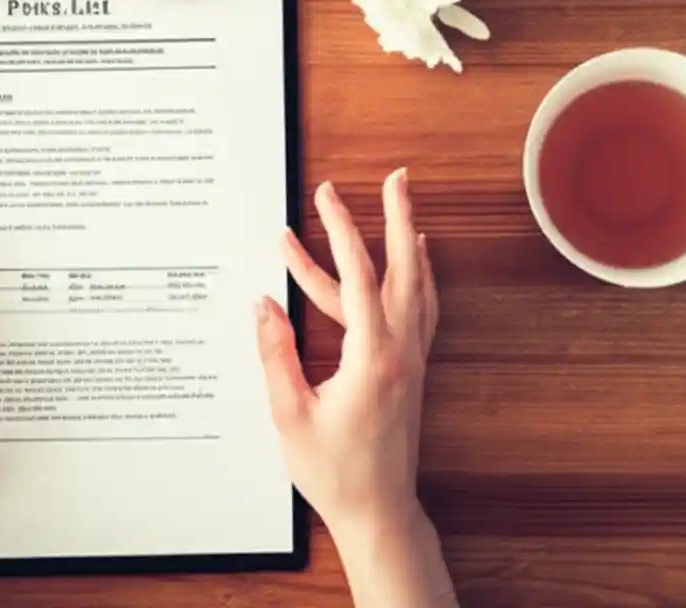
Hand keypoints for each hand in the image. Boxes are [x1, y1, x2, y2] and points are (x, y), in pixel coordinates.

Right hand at [256, 168, 455, 606]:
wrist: (378, 509)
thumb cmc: (334, 471)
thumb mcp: (290, 414)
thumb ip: (276, 355)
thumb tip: (264, 306)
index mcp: (371, 356)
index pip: (357, 276)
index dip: (339, 231)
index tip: (324, 198)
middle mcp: (400, 350)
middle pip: (402, 267)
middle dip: (394, 217)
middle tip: (394, 177)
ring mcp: (411, 358)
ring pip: (417, 285)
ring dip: (410, 240)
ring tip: (404, 205)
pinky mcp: (411, 369)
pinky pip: (421, 309)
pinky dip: (420, 277)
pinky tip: (416, 261)